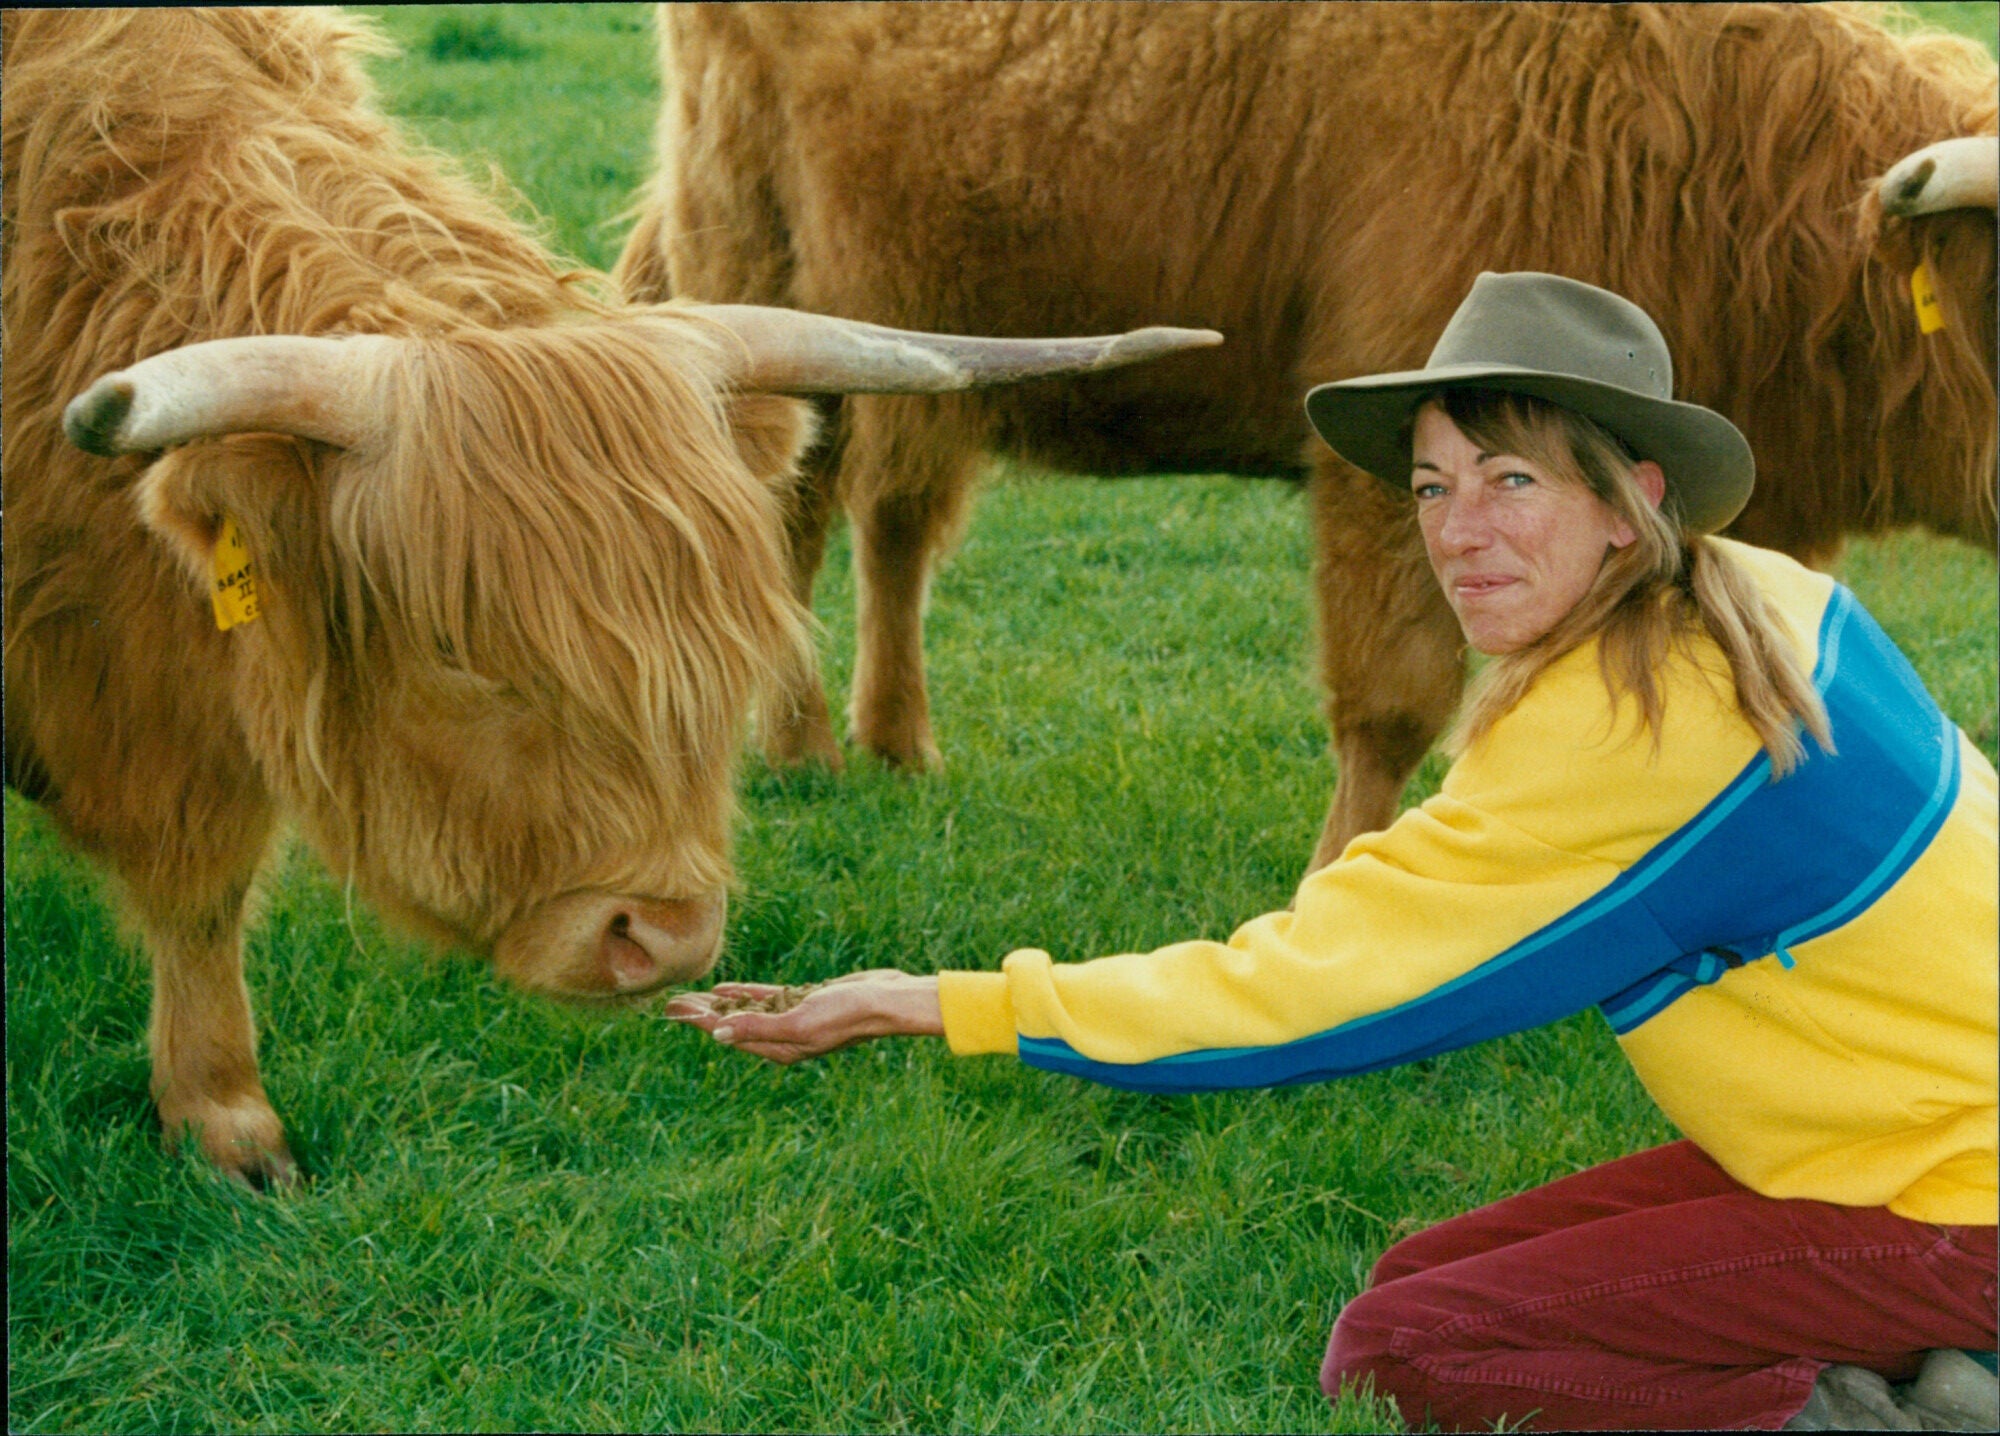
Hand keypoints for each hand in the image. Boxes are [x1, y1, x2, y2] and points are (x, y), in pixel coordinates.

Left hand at [664, 969, 943, 1064]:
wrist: (884, 1001)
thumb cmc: (845, 1015)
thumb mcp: (800, 1022)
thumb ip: (760, 1028)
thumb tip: (721, 1035)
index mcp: (778, 1047)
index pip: (727, 1034)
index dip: (698, 1023)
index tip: (672, 1012)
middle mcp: (781, 1037)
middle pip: (730, 1025)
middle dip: (700, 1016)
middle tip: (671, 1003)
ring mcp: (791, 1019)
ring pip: (744, 1013)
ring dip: (717, 1006)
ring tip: (690, 999)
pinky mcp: (802, 1002)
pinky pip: (764, 1000)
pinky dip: (742, 996)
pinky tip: (724, 990)